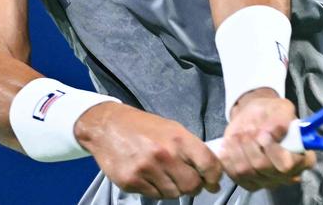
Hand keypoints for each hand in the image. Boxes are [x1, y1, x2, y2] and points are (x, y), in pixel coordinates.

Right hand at [75, 102, 221, 198]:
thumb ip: (193, 150)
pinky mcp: (131, 181)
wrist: (108, 126)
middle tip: (186, 179)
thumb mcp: (172, 129)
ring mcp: (146, 169)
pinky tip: (149, 175)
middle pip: (192, 185)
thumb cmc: (144, 127)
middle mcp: (164, 154)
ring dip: (173, 188)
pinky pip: (154, 196)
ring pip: (174, 194)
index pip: (209, 164)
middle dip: (194, 186)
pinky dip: (156, 190)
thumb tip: (213, 177)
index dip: (215, 176)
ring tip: (163, 173)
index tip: (212, 180)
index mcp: (178, 138)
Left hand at [216, 89, 315, 190]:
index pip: (288, 164)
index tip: (263, 133)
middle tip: (247, 131)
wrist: (256, 119)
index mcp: (303, 157)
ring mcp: (269, 181)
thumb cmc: (271, 115)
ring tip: (237, 136)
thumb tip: (276, 131)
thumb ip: (282, 118)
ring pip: (247, 171)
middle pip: (264, 168)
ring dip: (238, 151)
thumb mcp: (281, 108)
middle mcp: (288, 174)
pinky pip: (235, 176)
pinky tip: (229, 147)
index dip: (273, 150)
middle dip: (251, 147)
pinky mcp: (251, 183)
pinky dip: (228, 159)